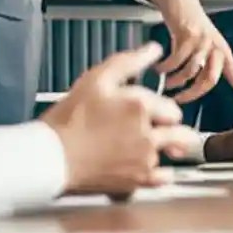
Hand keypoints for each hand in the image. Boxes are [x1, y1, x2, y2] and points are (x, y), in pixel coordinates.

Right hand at [41, 44, 194, 195]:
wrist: (50, 157)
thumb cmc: (69, 120)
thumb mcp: (96, 79)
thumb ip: (129, 62)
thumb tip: (152, 50)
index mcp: (141, 107)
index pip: (173, 110)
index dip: (162, 110)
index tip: (150, 113)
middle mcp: (148, 134)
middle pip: (181, 134)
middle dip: (171, 131)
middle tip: (155, 130)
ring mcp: (144, 160)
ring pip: (170, 155)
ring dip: (162, 151)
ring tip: (139, 147)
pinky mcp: (136, 181)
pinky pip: (163, 178)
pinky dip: (157, 174)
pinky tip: (142, 166)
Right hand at [147, 0, 232, 103]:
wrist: (180, 1)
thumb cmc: (191, 25)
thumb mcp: (203, 45)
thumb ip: (204, 64)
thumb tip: (196, 89)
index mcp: (222, 50)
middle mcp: (215, 46)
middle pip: (210, 79)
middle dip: (193, 94)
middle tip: (180, 100)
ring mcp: (202, 40)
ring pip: (190, 72)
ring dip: (175, 81)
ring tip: (167, 83)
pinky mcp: (188, 35)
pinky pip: (175, 60)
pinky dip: (165, 68)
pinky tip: (159, 68)